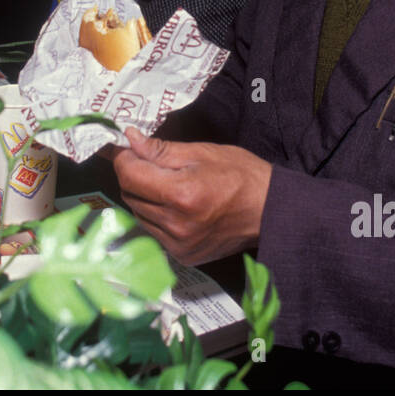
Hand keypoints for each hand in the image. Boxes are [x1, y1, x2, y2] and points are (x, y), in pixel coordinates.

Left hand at [111, 127, 271, 264]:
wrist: (269, 212)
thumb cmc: (241, 175)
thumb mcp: (202, 152)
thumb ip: (161, 150)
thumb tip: (129, 139)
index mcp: (181, 194)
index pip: (129, 175)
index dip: (125, 157)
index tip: (132, 148)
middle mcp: (175, 225)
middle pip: (129, 195)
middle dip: (135, 175)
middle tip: (153, 163)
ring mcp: (178, 244)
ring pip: (138, 214)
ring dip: (144, 196)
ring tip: (168, 185)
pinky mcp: (182, 256)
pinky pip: (153, 231)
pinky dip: (156, 216)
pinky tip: (175, 206)